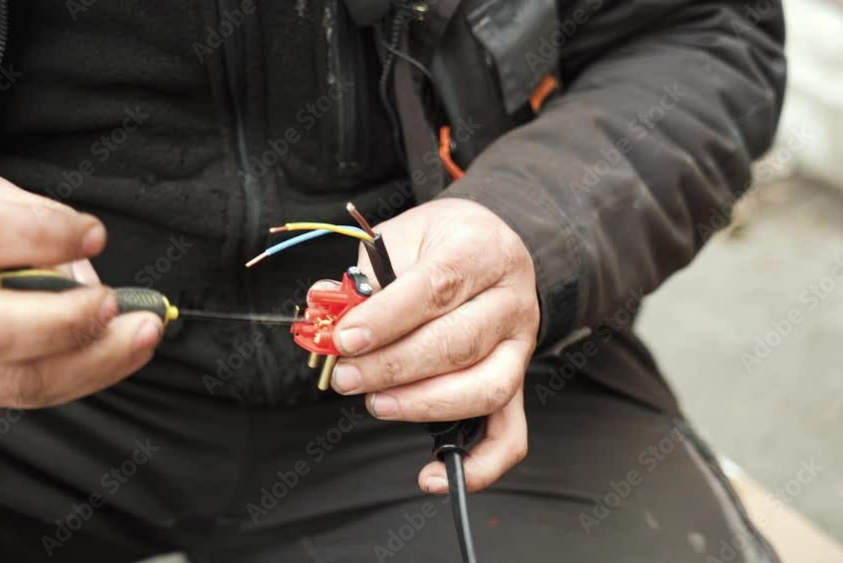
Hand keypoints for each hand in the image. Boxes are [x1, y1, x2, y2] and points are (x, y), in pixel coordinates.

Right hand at [0, 174, 162, 407]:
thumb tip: (85, 251)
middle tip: (119, 304)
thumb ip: (25, 215)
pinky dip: (84, 378)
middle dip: (70, 320)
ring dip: (96, 361)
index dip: (46, 236)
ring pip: (19, 379)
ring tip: (144, 333)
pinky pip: (28, 396)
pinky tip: (120, 356)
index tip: (94, 231)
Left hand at [330, 198, 539, 492]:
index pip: (436, 288)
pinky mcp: (517, 382)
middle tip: (344, 376)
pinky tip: (431, 475)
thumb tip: (322, 308)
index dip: (386, 318)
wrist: (485, 242)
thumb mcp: (398, 238)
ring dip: (422, 405)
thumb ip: (363, 277)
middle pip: (458, 343)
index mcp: (480, 250)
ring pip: (485, 389)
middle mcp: (511, 299)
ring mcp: (519, 345)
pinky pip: (510, 434)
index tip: (344, 339)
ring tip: (375, 403)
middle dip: (393, 367)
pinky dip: (477, 465)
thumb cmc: (436, 242)